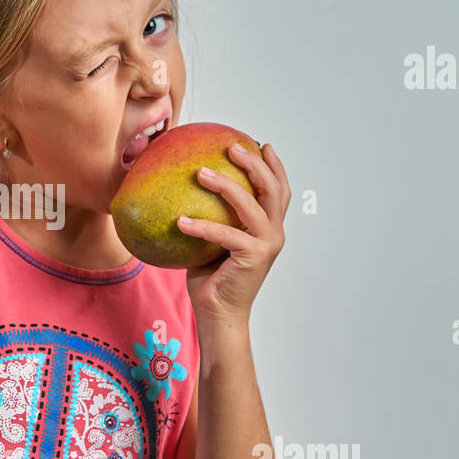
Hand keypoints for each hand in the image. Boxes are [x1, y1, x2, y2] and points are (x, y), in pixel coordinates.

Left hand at [175, 142, 290, 325]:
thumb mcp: (212, 243)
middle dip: (255, 163)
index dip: (274, 165)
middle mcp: (274, 234)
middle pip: (273, 190)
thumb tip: (183, 189)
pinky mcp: (253, 258)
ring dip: (226, 185)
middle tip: (232, 147)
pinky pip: (226, 234)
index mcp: (268, 229)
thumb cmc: (211, 280)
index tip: (261, 143)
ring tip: (200, 172)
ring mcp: (266, 246)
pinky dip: (202, 226)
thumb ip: (211, 217)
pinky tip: (179, 221)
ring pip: (252, 205)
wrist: (219, 316)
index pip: (279, 191)